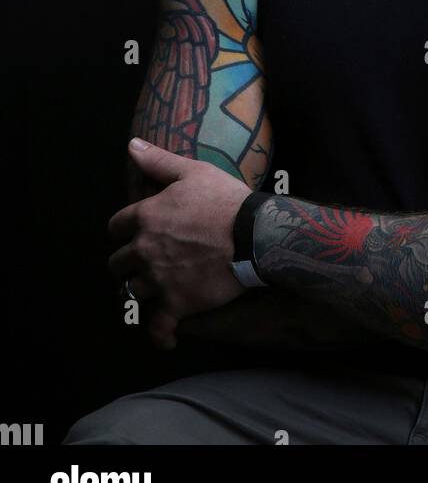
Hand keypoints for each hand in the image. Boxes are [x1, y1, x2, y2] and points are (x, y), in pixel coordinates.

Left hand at [108, 138, 251, 349]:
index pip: (115, 227)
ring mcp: (159, 280)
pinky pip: (159, 327)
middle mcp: (145, 250)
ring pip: (132, 292)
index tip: (132, 232)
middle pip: (118, 263)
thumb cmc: (226, 200)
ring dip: (140, 290)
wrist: (255, 235)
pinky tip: (165, 337)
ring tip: (152, 290)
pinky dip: (160, 333)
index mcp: (145, 217)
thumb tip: (132, 145)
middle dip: (126, 263)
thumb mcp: (193, 172)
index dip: (123, 230)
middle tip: (142, 262)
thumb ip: (159, 161)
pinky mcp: (177, 304)